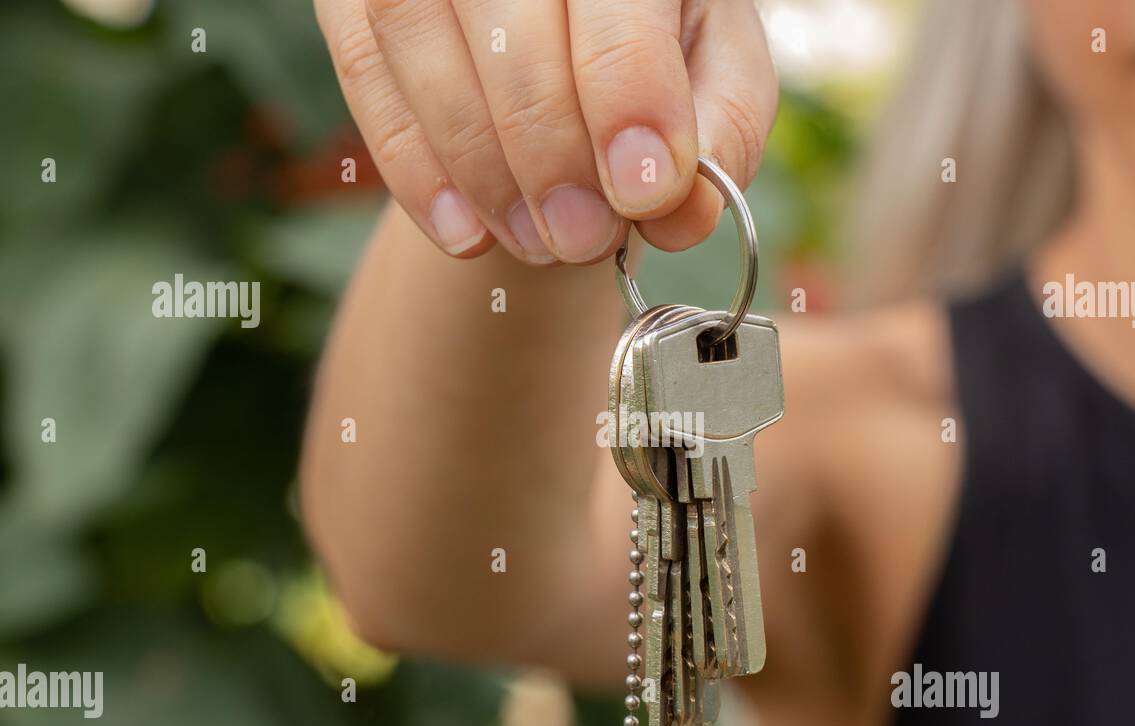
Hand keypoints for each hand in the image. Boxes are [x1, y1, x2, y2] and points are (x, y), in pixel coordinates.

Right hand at [314, 0, 776, 263]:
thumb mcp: (716, 83)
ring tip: (534, 244)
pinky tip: (466, 235)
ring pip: (420, 37)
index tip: (641, 193)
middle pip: (511, 18)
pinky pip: (366, 73)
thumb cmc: (652, 55)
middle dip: (549, 149)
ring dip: (481, 167)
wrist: (566, 46)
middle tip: (581, 239)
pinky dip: (415, 168)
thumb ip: (718, 137)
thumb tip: (683, 213)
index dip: (626, 95)